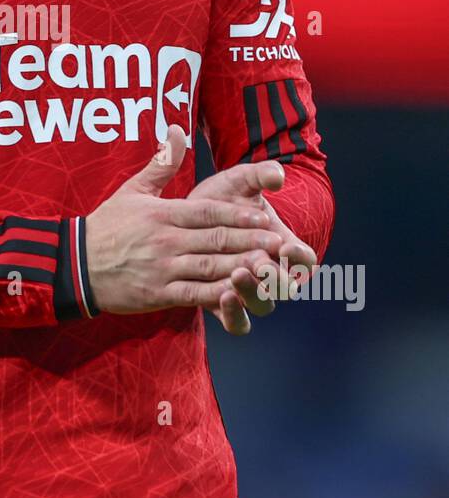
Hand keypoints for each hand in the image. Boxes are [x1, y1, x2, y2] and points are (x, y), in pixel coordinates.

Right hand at [85, 127, 283, 316]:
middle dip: (249, 241)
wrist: (76, 265)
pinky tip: (238, 294)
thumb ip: (161, 162)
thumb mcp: (132, 190)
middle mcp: (166, 241)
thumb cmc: (107, 226)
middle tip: (278, 243)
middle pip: (214, 239)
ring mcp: (163, 268)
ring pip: (209, 267)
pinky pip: (194, 294)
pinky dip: (217, 295)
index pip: (206, 212)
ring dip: (240, 267)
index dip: (236, 215)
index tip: (262, 216)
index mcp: (162, 214)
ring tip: (267, 267)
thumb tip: (176, 129)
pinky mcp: (159, 293)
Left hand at [188, 159, 317, 334]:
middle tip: (260, 265)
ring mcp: (249, 291)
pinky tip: (223, 297)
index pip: (306, 261)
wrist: (192, 214)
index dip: (301, 259)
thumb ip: (260, 175)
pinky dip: (235, 315)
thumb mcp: (242, 180)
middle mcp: (271, 274)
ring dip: (253, 294)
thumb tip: (277, 176)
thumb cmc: (226, 196)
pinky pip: (237, 322)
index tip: (286, 249)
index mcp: (285, 247)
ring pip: (262, 306)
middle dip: (275, 279)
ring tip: (236, 276)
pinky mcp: (224, 303)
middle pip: (285, 288)